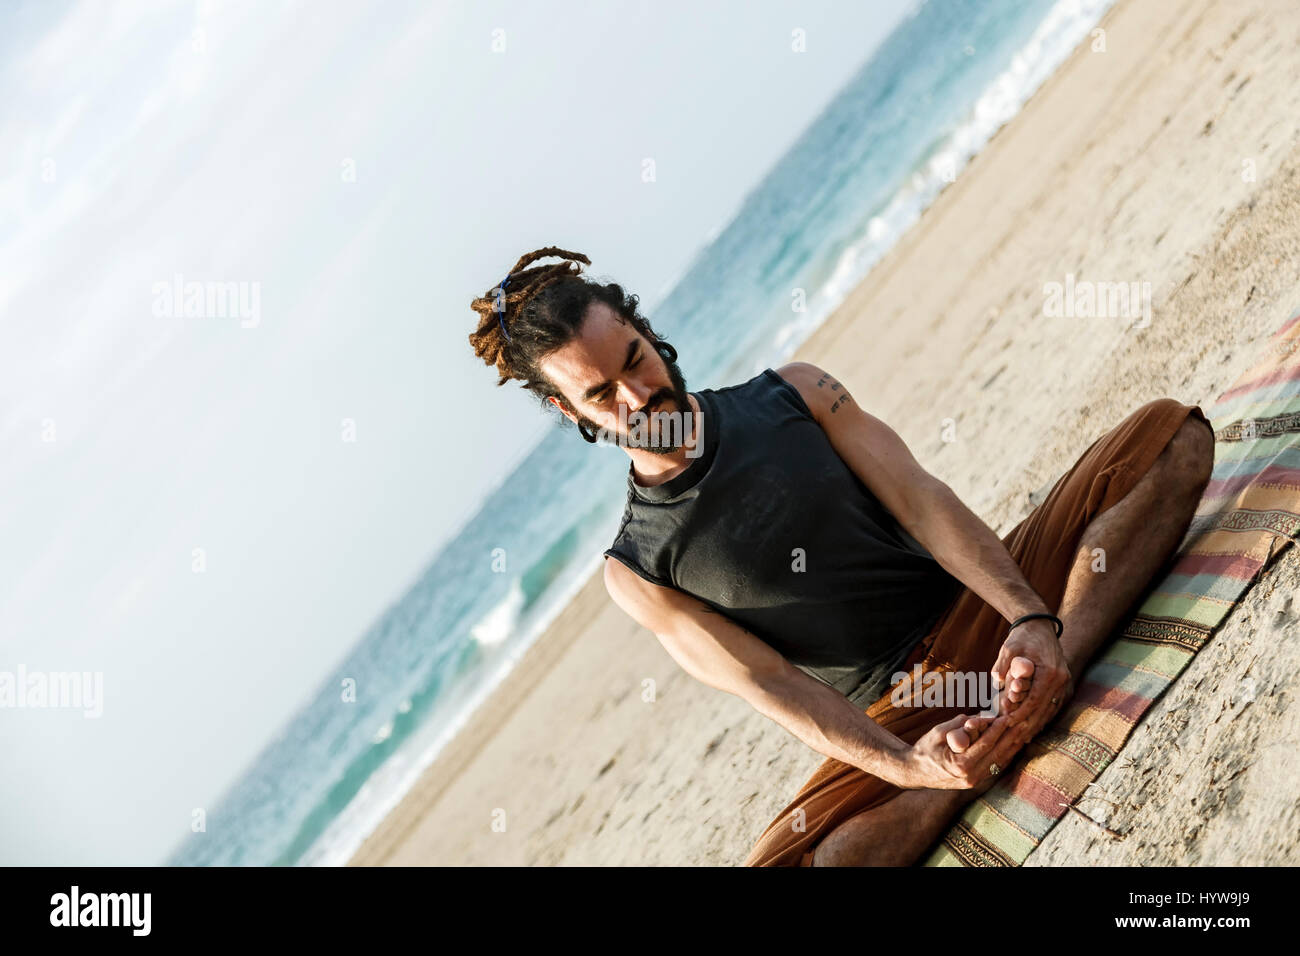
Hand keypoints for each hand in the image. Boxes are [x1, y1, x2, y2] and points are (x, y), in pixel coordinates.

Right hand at [900, 712, 1026, 789]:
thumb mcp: (937, 733)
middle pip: (998, 754)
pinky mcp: (976, 781)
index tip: (1008, 716)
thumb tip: (980, 716)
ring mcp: (975, 781)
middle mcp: (971, 777)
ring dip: (1012, 745)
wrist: (914, 772)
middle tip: (1024, 721)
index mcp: (960, 766)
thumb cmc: (924, 750)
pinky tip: (1013, 743)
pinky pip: (995, 766)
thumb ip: (959, 724)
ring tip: (1024, 730)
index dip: (998, 729)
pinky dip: (1005, 753)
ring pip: (1000, 761)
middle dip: (1011, 736)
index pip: (986, 744)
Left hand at [991, 619, 1071, 737]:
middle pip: (1043, 710)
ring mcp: (1064, 684)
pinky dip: (1041, 719)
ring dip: (1034, 726)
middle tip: (1011, 738)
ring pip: (1049, 712)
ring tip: (1019, 740)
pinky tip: (1031, 730)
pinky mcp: (1062, 686)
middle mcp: (1061, 680)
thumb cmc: (1022, 637)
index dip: (1020, 714)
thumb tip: (996, 680)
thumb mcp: (1010, 647)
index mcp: (1050, 672)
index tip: (1006, 724)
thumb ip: (1003, 664)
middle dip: (1026, 725)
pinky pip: (1052, 707)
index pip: (1034, 700)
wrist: (1040, 627)